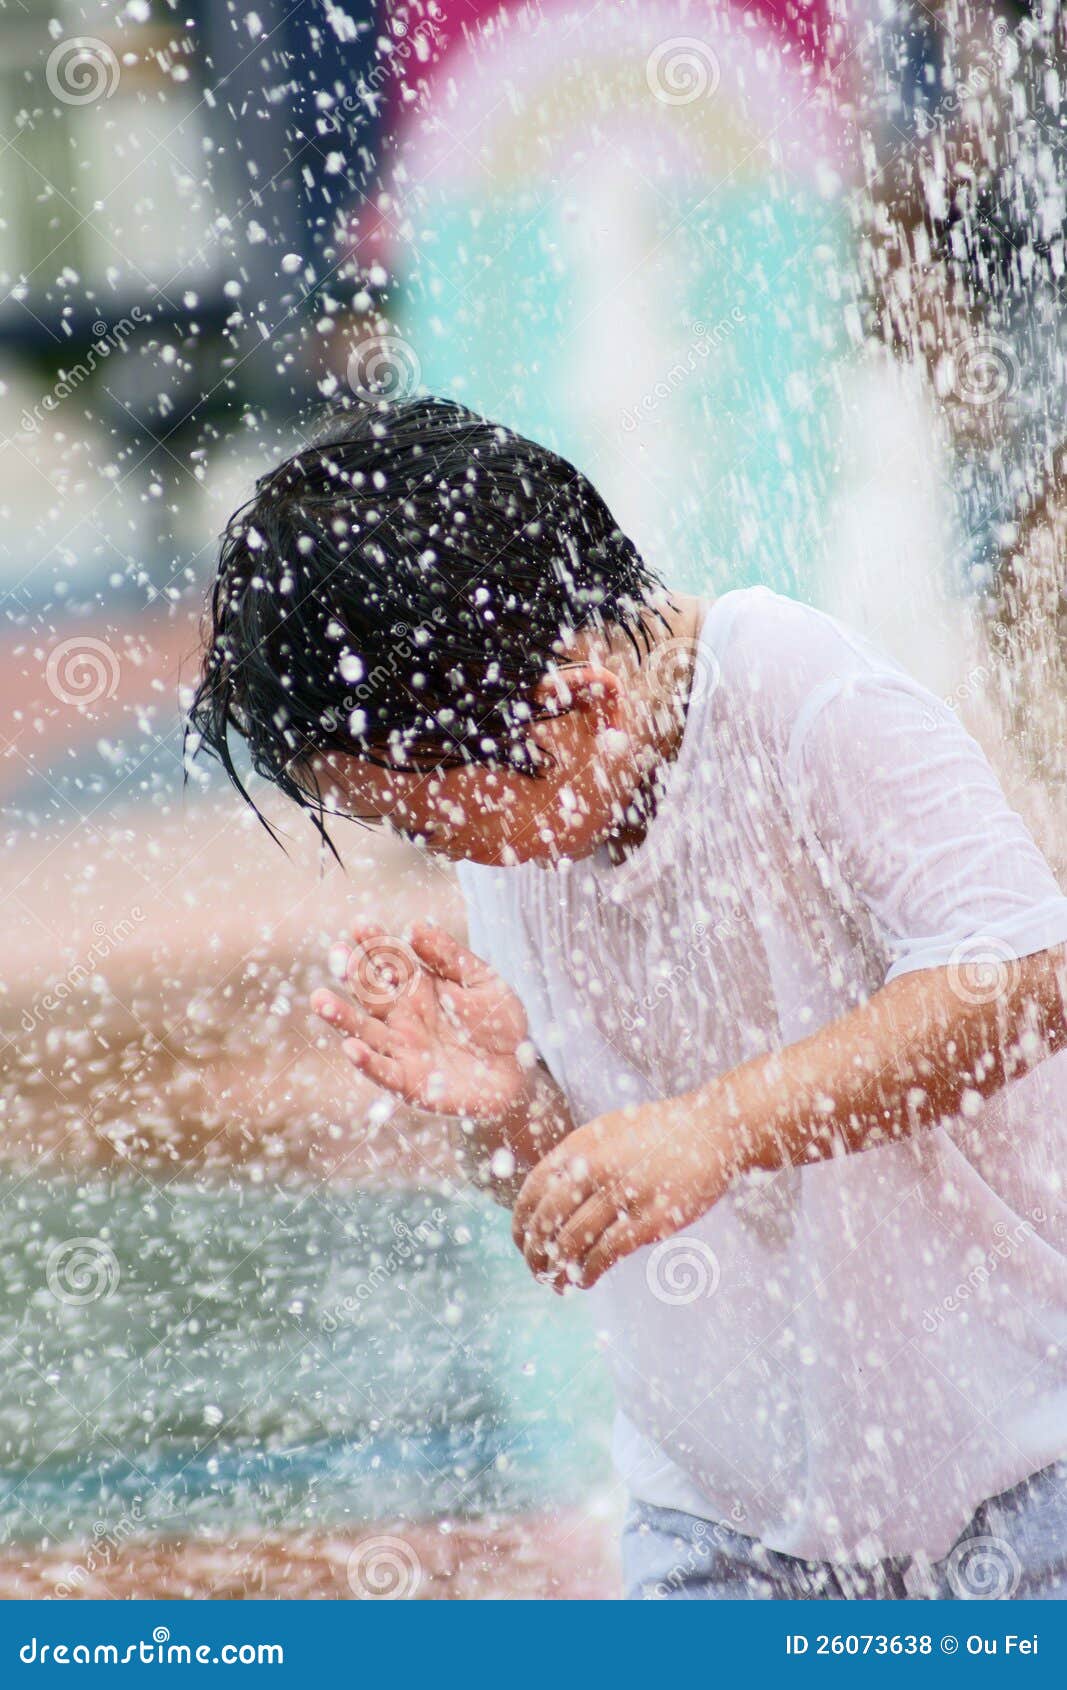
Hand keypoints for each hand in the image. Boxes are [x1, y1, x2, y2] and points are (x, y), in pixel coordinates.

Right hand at [310, 919, 528, 1117]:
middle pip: (369, 993)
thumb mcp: (483, 981)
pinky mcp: (408, 1082)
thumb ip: (449, 957)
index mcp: (417, 986)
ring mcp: (402, 1048)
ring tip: (319, 1000)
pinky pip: (383, 1072)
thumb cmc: (498, 1023)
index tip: (360, 925)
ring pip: (364, 1031)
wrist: (518, 1072)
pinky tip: (350, 1048)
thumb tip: (415, 926)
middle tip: (336, 954)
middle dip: (352, 974)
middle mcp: (402, 1015)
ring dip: (341, 1018)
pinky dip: (366, 1062)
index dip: (374, 943)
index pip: (389, 960)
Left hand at [511, 1101, 730, 1289]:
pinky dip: (588, 1272)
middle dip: (535, 1253)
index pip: (532, 1190)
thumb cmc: (659, 1132)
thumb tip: (547, 1198)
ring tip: (558, 1283)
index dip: (520, 1223)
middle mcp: (595, 1168)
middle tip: (537, 1270)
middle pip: (546, 1222)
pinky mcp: (651, 1219)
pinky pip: (605, 1254)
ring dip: (558, 1270)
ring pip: (571, 1243)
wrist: (712, 1130)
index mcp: (581, 1145)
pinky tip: (585, 1280)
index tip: (521, 1242)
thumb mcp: (608, 1131)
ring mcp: (623, 1194)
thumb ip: (578, 1159)